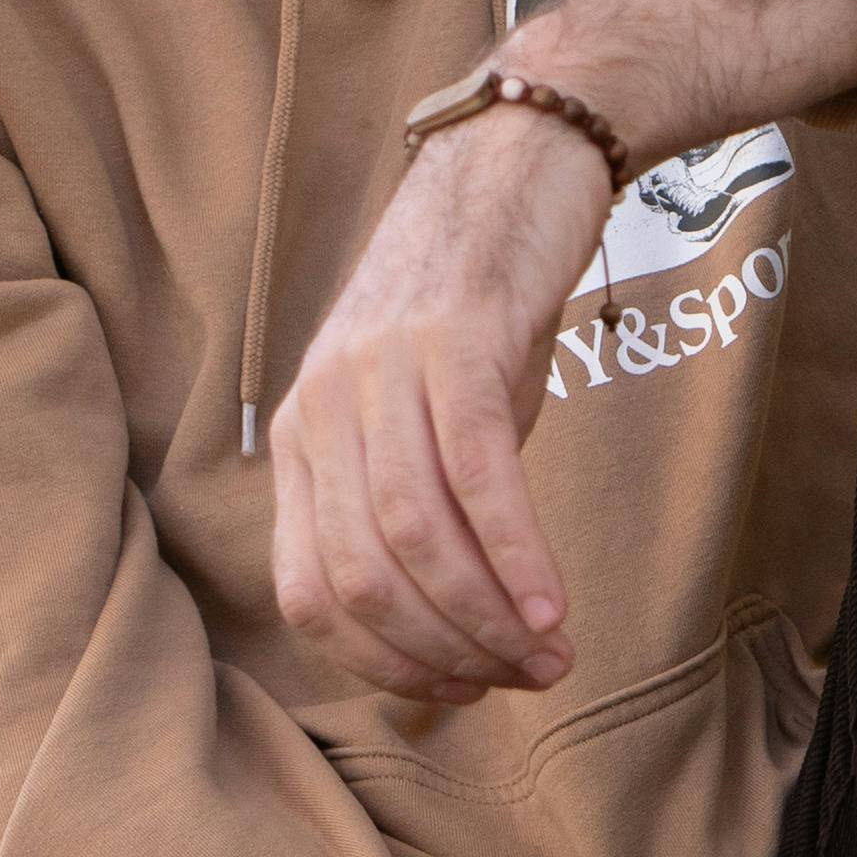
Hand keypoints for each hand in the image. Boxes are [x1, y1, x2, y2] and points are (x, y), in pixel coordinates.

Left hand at [265, 95, 605, 706]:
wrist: (519, 162)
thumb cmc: (481, 306)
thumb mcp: (427, 416)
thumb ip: (423, 512)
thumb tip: (453, 644)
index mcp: (304, 436)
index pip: (310, 593)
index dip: (385, 664)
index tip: (461, 693)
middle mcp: (324, 406)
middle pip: (363, 579)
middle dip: (445, 654)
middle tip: (521, 680)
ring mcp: (380, 370)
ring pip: (415, 538)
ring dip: (486, 621)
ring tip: (549, 656)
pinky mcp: (453, 340)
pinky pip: (475, 477)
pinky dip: (515, 559)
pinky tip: (553, 607)